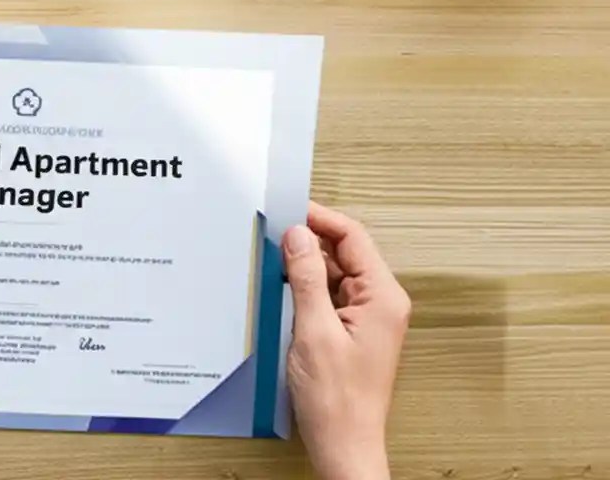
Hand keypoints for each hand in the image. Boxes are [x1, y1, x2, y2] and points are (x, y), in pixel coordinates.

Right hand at [283, 203, 410, 479]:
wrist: (344, 444)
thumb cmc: (336, 400)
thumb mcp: (313, 331)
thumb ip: (306, 278)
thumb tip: (297, 236)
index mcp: (383, 297)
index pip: (353, 237)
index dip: (320, 219)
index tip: (288, 210)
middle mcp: (381, 303)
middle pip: (344, 252)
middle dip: (308, 242)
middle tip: (272, 235)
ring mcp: (367, 318)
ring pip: (334, 274)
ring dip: (304, 267)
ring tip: (272, 264)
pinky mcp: (352, 331)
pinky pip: (329, 296)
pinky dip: (306, 289)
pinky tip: (282, 292)